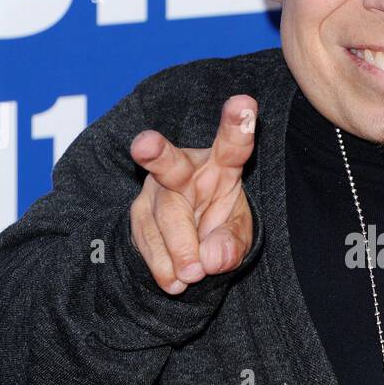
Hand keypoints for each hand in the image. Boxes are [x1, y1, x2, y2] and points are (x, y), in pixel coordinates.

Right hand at [129, 95, 257, 293]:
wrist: (189, 244)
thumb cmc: (221, 224)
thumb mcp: (238, 233)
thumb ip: (232, 244)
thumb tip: (211, 259)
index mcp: (222, 163)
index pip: (233, 144)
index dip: (238, 124)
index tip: (245, 104)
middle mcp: (183, 168)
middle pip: (169, 164)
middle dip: (156, 153)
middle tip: (144, 145)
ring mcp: (155, 190)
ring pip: (162, 217)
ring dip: (177, 249)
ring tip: (192, 275)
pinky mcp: (138, 215)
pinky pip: (146, 242)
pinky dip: (162, 265)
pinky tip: (174, 280)